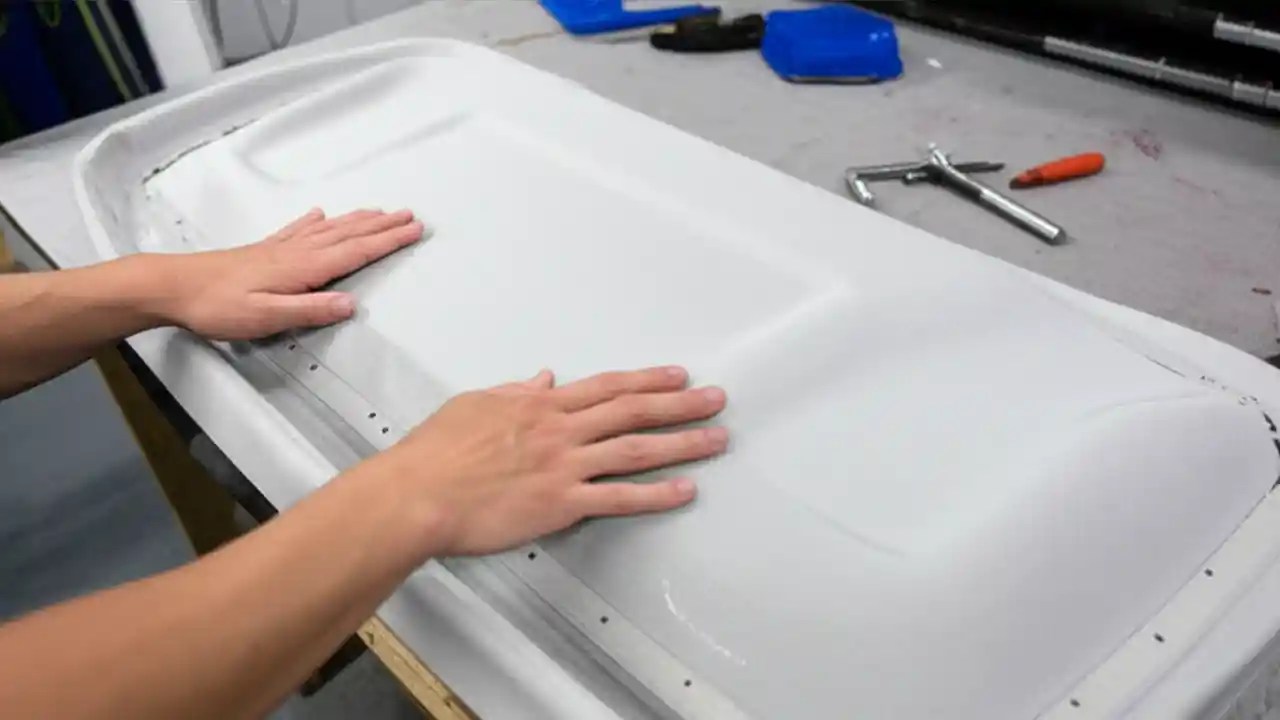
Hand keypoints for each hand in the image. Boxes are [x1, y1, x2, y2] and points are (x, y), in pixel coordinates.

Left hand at [155, 208, 422, 339]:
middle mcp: (295, 252)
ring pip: (328, 229)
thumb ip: (309, 310)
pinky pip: (297, 230)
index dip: (387, 242)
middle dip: (381, 225)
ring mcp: (279, 249)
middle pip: (347, 234)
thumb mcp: (266, 317)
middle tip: (410, 216)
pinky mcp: (263, 251)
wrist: (174, 287)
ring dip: (357, 220)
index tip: (414, 230)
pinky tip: (318, 214)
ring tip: (380, 212)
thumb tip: (350, 304)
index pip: (355, 252)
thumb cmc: (216, 306)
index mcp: (301, 268)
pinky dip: (314, 221)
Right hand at [359, 366, 728, 557]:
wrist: (418, 492)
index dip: (647, 379)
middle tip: (716, 399)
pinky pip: (619, 498)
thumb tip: (544, 377)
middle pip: (633, 411)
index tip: (677, 375)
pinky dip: (655, 495)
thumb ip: (516, 392)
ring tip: (716, 439)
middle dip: (680, 403)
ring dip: (682, 444)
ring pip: (636, 450)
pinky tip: (684, 491)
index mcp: (541, 405)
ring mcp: (565, 466)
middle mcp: (561, 430)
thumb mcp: (475, 405)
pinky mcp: (561, 504)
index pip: (607, 386)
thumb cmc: (435, 452)